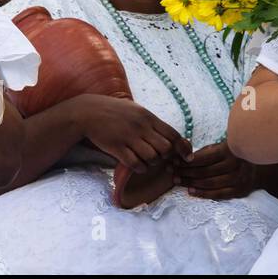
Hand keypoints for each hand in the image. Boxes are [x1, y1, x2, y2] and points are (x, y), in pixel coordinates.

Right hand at [74, 94, 191, 173]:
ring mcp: (128, 137)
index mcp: (149, 117)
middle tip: (161, 158)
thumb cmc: (117, 112)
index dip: (183, 148)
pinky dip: (140, 168)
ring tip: (148, 161)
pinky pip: (134, 163)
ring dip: (153, 163)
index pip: (173, 134)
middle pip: (165, 148)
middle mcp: (141, 127)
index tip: (187, 157)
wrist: (90, 112)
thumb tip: (171, 136)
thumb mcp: (138, 111)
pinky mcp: (116, 147)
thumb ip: (153, 122)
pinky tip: (138, 166)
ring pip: (152, 157)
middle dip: (167, 157)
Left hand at [172, 140, 256, 199]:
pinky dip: (203, 194)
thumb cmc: (233, 156)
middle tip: (172, 172)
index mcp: (230, 150)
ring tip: (178, 181)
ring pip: (210, 183)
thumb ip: (206, 151)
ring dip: (191, 183)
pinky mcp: (239, 190)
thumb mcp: (222, 147)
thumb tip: (183, 154)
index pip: (205, 157)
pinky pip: (218, 194)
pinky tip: (191, 191)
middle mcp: (236, 164)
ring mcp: (239, 178)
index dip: (189, 161)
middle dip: (186, 172)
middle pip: (206, 171)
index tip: (175, 161)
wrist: (258, 168)